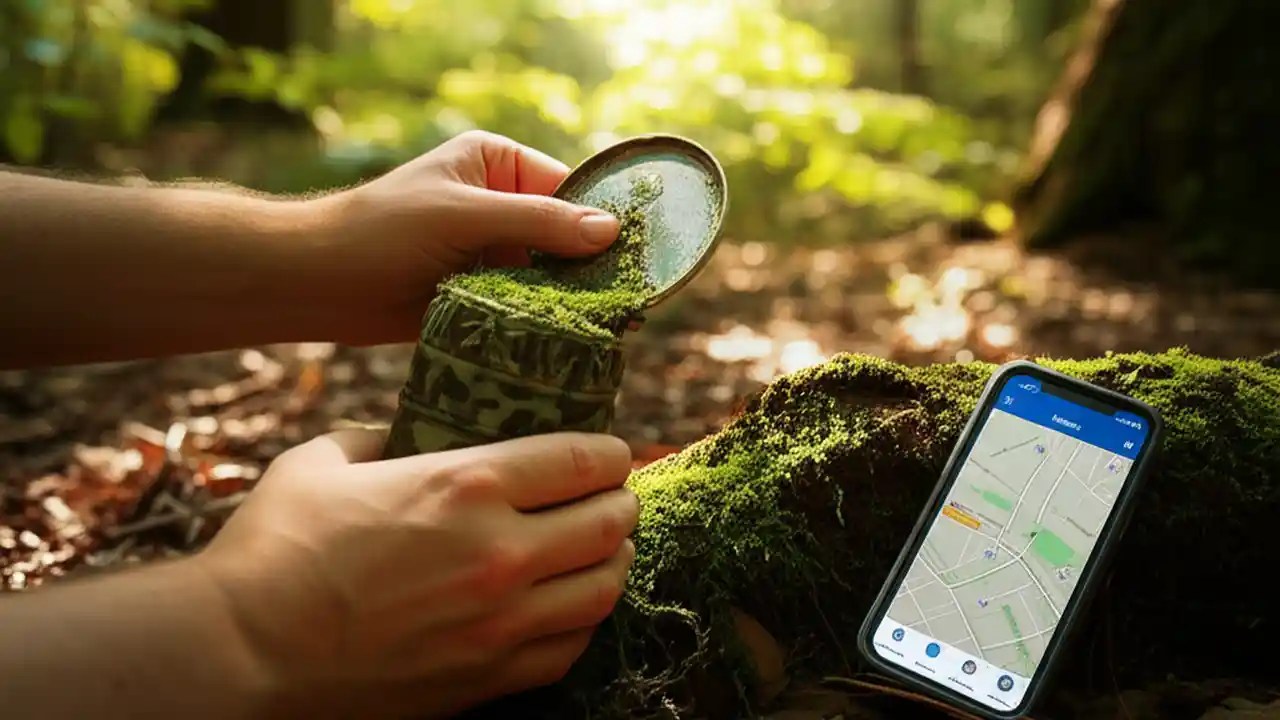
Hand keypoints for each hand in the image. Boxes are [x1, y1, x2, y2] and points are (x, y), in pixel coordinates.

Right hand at [195, 428, 637, 718]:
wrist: (241, 655)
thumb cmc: (273, 550)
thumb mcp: (324, 461)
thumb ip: (381, 436)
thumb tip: (408, 435)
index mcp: (467, 484)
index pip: (584, 459)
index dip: (612, 452)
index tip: (613, 453)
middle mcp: (501, 552)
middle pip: (610, 522)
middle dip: (622, 503)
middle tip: (614, 498)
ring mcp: (500, 623)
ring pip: (605, 588)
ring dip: (615, 561)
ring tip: (606, 549)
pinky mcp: (488, 678)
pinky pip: (570, 648)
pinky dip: (584, 620)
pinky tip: (570, 605)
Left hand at [299, 131, 620, 344]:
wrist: (316, 285)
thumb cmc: (380, 233)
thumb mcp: (464, 217)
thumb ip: (537, 223)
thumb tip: (610, 230)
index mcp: (496, 164)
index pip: (569, 187)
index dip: (601, 221)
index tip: (640, 256)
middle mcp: (499, 204)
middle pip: (565, 235)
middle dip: (592, 267)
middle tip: (634, 301)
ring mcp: (490, 252)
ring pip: (549, 276)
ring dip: (571, 299)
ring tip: (614, 326)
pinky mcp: (480, 294)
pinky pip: (526, 305)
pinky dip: (546, 321)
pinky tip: (576, 341)